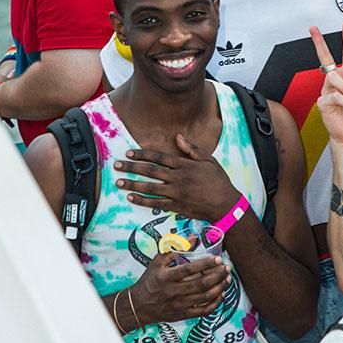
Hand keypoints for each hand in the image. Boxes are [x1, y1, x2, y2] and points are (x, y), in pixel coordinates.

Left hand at [113, 136, 241, 222]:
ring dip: (132, 185)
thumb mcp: (208, 160)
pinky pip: (156, 203)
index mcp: (184, 165)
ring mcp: (176, 193)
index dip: (142, 154)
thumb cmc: (218, 180)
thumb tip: (178, 136)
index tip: (129, 152)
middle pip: (150, 171)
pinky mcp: (176, 206)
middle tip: (116, 165)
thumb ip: (191, 149)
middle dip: (131, 167)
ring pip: (149, 187)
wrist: (225, 204)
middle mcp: (177, 178)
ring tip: (119, 182)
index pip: (158, 157)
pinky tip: (131, 198)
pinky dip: (142, 201)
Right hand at [131, 252, 230, 323]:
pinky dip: (215, 303)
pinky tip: (221, 294)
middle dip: (217, 276)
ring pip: (205, 297)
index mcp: (166, 277)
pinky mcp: (184, 314)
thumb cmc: (149, 281)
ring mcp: (180, 304)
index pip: (189, 269)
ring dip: (220, 287)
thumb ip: (175, 249)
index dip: (206, 264)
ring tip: (227, 279)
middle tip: (226, 268)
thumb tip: (194, 238)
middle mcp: (174, 291)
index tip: (217, 259)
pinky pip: (203, 311)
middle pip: (201, 284)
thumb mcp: (157, 262)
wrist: (139, 306)